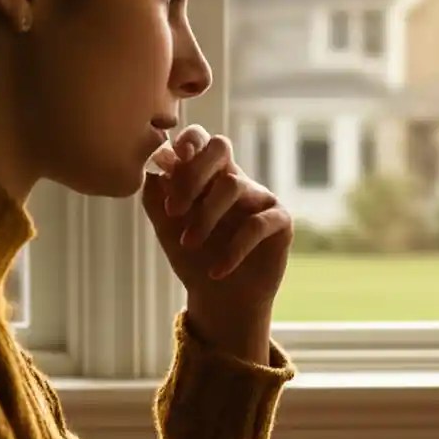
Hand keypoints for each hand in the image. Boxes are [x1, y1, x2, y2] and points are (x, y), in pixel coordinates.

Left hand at [141, 124, 292, 362]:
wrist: (220, 298)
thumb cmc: (193, 257)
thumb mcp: (166, 225)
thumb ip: (158, 193)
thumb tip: (160, 159)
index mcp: (206, 174)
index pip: (200, 140)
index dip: (187, 141)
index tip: (169, 161)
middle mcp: (235, 179)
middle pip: (220, 147)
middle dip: (192, 173)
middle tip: (173, 210)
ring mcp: (260, 197)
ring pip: (232, 185)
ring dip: (204, 216)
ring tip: (189, 244)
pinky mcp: (280, 221)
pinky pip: (256, 224)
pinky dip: (232, 250)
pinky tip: (216, 271)